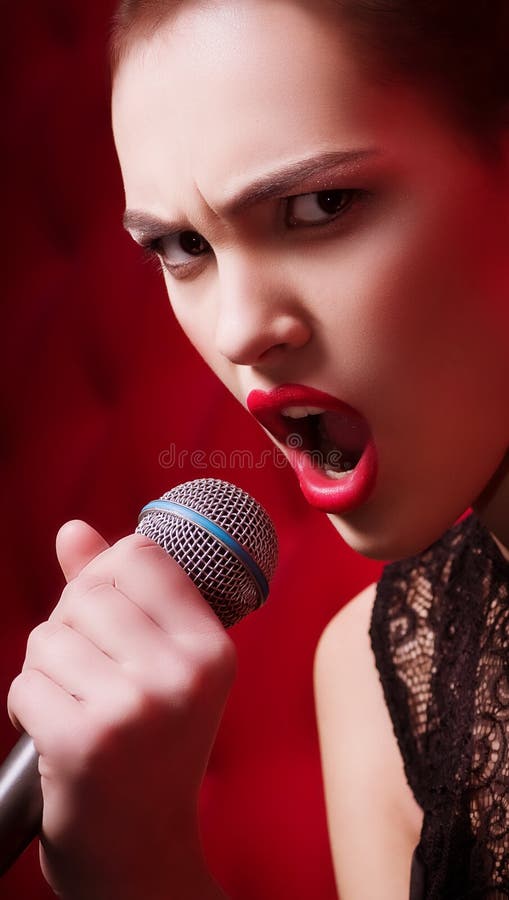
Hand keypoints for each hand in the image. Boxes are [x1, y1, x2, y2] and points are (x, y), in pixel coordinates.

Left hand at [8, 520, 235, 898]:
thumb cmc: (150, 751)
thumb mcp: (156, 666)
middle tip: (90, 675)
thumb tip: (71, 530)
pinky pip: (25, 683)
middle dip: (70, 626)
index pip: (138, 555)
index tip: (106, 614)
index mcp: (212, 647)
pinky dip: (28, 705)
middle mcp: (182, 673)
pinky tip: (57, 734)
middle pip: (87, 591)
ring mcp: (134, 708)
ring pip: (48, 636)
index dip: (105, 575)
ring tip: (77, 706)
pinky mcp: (84, 741)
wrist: (143, 852)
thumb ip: (116, 590)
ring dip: (46, 669)